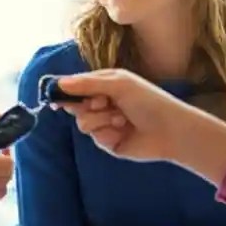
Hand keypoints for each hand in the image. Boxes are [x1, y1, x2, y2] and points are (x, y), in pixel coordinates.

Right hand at [55, 70, 225, 183]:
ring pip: (83, 123)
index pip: (77, 87)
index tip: (55, 96)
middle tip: (103, 104)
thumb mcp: (118, 84)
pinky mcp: (109, 142)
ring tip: (122, 118)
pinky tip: (124, 130)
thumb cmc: (148, 101)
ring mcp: (105, 124)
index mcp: (106, 85)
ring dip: (102, 120)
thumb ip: (87, 83)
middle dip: (88, 106)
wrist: (169, 130)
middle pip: (76, 106)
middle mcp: (103, 104)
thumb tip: (59, 83)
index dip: (65, 91)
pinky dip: (108, 133)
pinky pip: (95, 138)